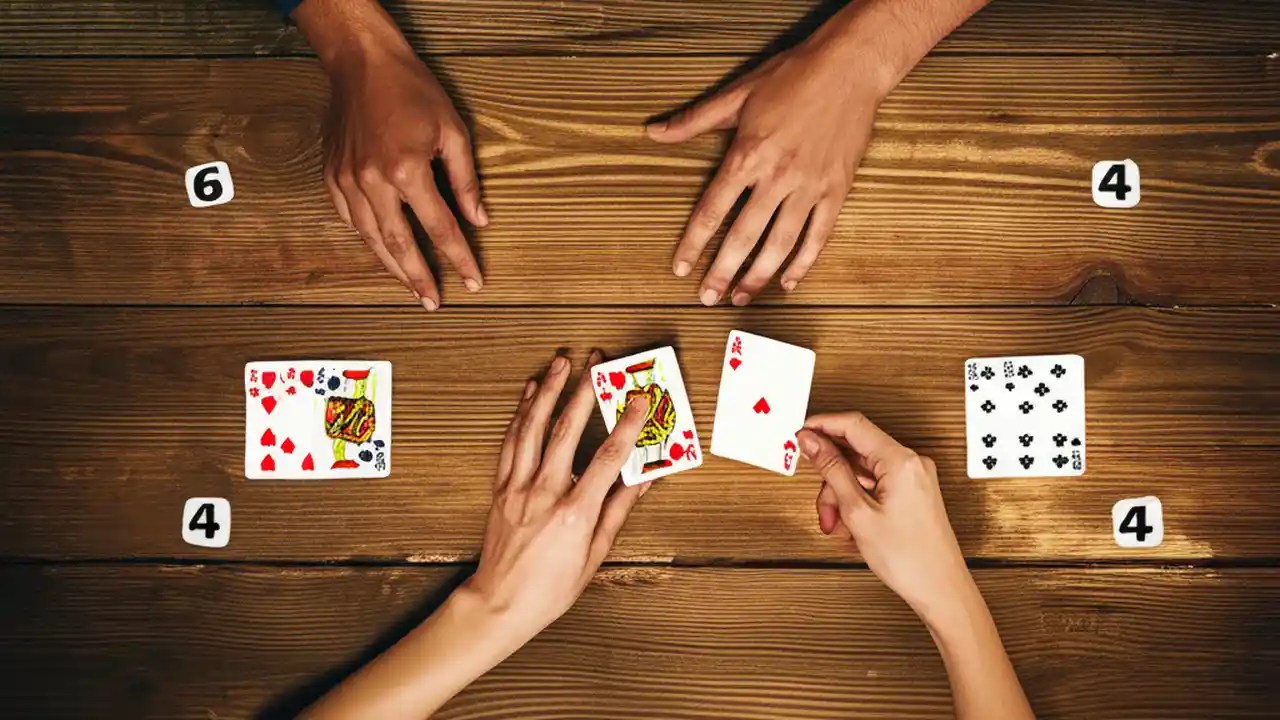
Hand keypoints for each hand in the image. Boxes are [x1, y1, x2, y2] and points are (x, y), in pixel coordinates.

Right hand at [307, 0, 486, 310]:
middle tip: (433, 302)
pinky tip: (382, 252)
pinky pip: (350, 219)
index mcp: (407, 171)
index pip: (440, 228)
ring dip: (392, 267)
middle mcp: (373, 182)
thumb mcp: (452, 131)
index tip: (472, 281)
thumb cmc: (411, 91)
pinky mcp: (332, 175)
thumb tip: (478, 220)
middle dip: (419, 278)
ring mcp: (348, 180)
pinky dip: (368, 239)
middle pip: (400, 245)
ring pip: (371, 238)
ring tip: (410, 287)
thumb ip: (466, 181)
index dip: (459, 258)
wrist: (362, 64)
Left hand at [460, 352, 651, 641]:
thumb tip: (644, 479)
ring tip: (562, 362)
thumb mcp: (595, 554)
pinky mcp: (501, 487)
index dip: (626, 424)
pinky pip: (511, 441)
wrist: (500, 603)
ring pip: (534, 427)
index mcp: (575, 513)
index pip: (608, 457)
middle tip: (598, 362)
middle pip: (567, 430)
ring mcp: (518, 487)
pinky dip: (520, 413)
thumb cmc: (551, 587)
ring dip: (549, 390)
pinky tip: (529, 392)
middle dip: (586, 391)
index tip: (639, 399)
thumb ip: (619, 510)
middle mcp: (544, 493)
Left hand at [647, 27, 887, 305]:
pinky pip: (818, 236)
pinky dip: (803, 262)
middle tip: (708, 298)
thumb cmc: (792, 75)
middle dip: (723, 272)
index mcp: (748, 154)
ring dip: (758, 276)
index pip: (712, 210)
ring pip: (780, 244)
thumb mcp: (738, 94)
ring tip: (740, 297)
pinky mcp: (837, 190)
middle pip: (743, 236)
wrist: (850, 66)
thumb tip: (655, 132)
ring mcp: (810, 186)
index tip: (682, 269)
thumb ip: (694, 121)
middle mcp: (777, 176)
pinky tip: (787, 281)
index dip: (694, 244)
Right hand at [798, 412, 972, 623]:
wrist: (940, 589)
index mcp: (900, 460)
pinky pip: (875, 486)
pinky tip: (852, 527)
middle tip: (822, 507)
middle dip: (831, 479)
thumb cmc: (909, 558)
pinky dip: (858, 502)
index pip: (853, 424)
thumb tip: (812, 441)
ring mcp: (913, 478)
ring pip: (862, 473)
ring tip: (838, 527)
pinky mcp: (913, 492)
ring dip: (842, 497)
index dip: (821, 426)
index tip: (799, 435)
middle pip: (855, 453)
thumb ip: (832, 470)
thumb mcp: (858, 512)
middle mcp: (910, 463)